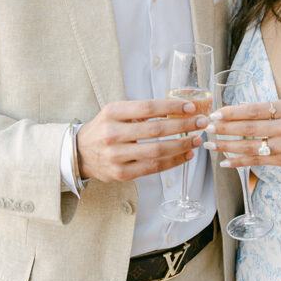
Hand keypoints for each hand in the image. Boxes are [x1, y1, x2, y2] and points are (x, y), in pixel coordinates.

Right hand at [77, 99, 208, 183]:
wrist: (79, 153)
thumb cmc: (104, 128)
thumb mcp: (115, 112)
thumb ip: (141, 110)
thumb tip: (177, 108)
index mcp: (113, 112)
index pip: (148, 107)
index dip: (172, 107)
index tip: (191, 107)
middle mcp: (113, 134)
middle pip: (156, 130)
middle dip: (184, 126)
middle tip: (201, 123)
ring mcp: (116, 156)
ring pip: (157, 151)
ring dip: (182, 145)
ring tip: (196, 139)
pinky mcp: (121, 173)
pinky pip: (153, 168)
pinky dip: (173, 162)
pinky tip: (186, 155)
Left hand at [203, 98, 280, 179]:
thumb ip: (275, 112)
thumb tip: (244, 113)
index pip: (254, 109)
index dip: (233, 111)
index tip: (217, 112)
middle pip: (248, 127)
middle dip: (225, 127)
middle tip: (208, 126)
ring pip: (249, 146)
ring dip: (226, 146)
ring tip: (210, 145)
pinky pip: (257, 161)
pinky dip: (239, 162)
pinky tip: (226, 162)